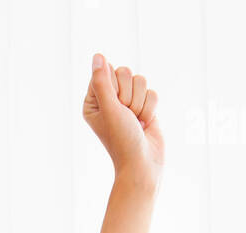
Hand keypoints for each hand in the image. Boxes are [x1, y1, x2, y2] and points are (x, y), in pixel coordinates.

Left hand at [83, 54, 162, 189]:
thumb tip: (98, 56)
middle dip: (128, 95)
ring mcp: (128, 103)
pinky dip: (151, 108)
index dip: (114, 86)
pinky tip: (145, 124)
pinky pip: (152, 92)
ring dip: (140, 103)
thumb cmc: (122, 140)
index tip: (114, 106)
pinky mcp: (144, 107)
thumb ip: (102, 81)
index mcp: (94, 101)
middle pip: (125, 72)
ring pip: (141, 80)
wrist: (143, 163)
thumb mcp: (109, 108)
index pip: (106, 71)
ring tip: (135, 122)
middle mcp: (109, 100)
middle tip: (126, 115)